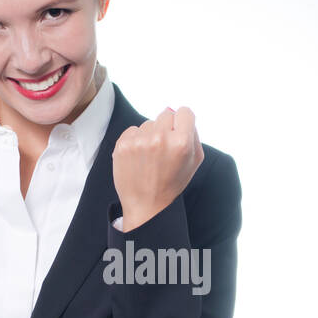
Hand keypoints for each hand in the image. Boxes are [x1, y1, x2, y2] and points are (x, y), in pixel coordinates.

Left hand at [112, 106, 203, 230]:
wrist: (146, 205)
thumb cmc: (172, 183)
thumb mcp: (194, 161)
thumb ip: (193, 134)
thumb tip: (180, 114)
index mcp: (182, 142)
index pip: (184, 112)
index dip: (183, 122)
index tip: (179, 132)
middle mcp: (160, 138)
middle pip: (166, 114)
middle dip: (167, 128)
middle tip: (164, 150)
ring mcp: (140, 141)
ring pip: (148, 123)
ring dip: (150, 135)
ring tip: (150, 157)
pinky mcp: (123, 145)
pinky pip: (133, 130)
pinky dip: (136, 140)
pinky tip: (139, 158)